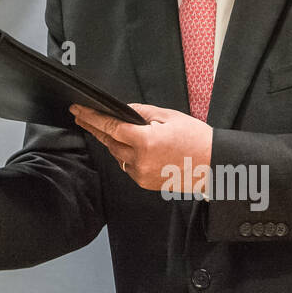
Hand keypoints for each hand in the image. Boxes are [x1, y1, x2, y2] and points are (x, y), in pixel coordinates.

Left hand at [72, 103, 212, 192]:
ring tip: (104, 128)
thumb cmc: (195, 138)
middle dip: (95, 128)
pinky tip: (127, 146)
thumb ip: (142, 112)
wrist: (213, 165)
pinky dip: (124, 155)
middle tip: (81, 116)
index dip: (91, 118)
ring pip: (117, 155)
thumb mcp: (169, 117)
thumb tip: (123, 109)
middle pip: (109, 142)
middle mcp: (140, 160)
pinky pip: (126, 166)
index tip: (77, 110)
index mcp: (145, 141)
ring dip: (111, 141)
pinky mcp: (144, 183)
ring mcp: (141, 174)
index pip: (110, 127)